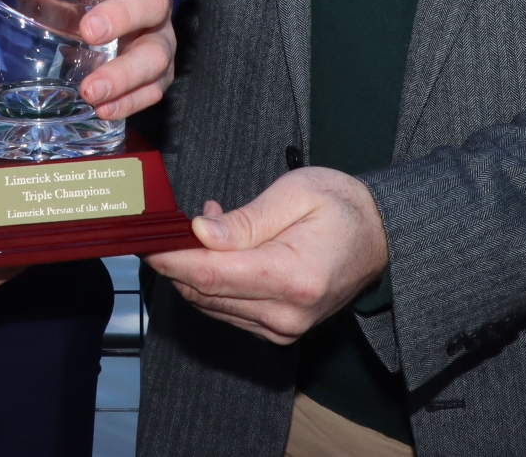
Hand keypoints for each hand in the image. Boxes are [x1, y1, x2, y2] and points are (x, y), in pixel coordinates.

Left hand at [0, 0, 196, 121]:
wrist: (90, 8)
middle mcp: (153, 2)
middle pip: (155, 8)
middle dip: (124, 20)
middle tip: (90, 33)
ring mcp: (156, 41)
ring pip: (157, 59)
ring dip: (125, 76)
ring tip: (91, 92)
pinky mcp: (150, 76)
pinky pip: (150, 93)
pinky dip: (128, 103)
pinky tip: (103, 112)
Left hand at [145, 166, 388, 344]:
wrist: (381, 237)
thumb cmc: (341, 206)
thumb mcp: (295, 194)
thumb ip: (245, 220)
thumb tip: (199, 232)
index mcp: (294, 279)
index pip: (211, 276)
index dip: (171, 259)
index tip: (145, 240)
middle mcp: (286, 315)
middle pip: (205, 294)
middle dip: (176, 261)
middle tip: (167, 221)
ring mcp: (283, 330)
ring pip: (211, 304)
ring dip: (195, 268)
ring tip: (210, 221)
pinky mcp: (278, 332)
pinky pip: (227, 309)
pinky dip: (213, 280)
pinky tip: (223, 246)